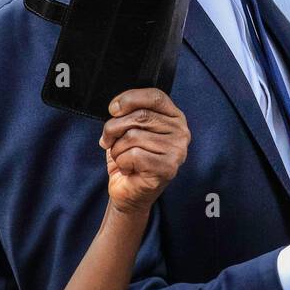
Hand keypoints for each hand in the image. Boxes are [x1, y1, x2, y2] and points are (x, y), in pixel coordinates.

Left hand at [99, 88, 189, 215]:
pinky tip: (129, 169)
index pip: (155, 96)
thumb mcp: (129, 129)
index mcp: (174, 117)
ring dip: (117, 149)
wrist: (129, 193)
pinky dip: (122, 162)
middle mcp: (181, 132)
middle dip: (114, 127)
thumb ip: (129, 113)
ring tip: (123, 158)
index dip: (130, 98)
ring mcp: (177, 151)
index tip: (113, 109)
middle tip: (108, 140)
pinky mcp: (168, 168)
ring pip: (133, 136)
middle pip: (140, 116)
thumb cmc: (130, 158)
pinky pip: (134, 155)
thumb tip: (117, 107)